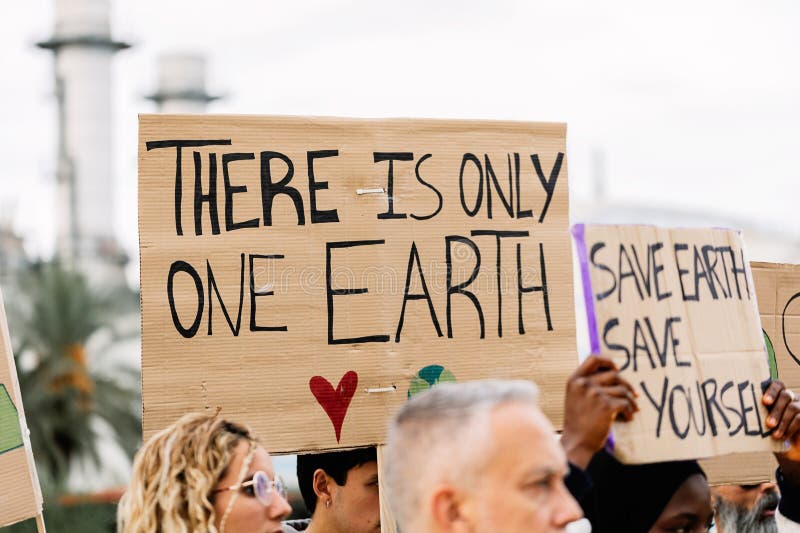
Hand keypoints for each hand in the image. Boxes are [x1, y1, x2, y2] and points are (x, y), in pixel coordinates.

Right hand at [560, 355, 637, 469]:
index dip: (608, 362)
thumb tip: (614, 375)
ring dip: (631, 401)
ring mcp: (595, 394)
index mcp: (575, 380)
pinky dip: (630, 411)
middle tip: (633, 394)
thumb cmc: (577, 422)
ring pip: (623, 390)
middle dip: (627, 385)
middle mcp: (584, 384)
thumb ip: (587, 385)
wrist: (576, 442)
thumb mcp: (575, 397)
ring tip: (632, 409)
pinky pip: (626, 403)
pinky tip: (628, 418)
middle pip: (614, 375)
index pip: (593, 359)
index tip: (617, 369)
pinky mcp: (607, 406)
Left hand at [763, 380, 799, 464]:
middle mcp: (792, 398)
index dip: (772, 391)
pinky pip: (799, 418)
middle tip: (768, 423)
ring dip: (782, 422)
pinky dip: (789, 428)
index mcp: (779, 395)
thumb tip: (739, 412)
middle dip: (776, 410)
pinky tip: (782, 437)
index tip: (765, 402)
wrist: (789, 448)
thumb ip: (755, 414)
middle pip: (785, 395)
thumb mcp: (762, 422)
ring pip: (793, 408)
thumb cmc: (770, 433)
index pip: (777, 385)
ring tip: (774, 435)